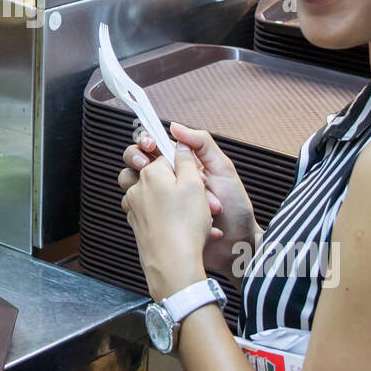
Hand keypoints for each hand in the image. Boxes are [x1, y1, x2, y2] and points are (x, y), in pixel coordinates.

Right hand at [120, 121, 258, 282]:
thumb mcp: (223, 169)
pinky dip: (156, 211)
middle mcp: (168, 183)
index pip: (155, 147)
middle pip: (137, 163)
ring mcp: (160, 203)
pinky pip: (138, 211)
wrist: (237, 244)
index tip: (150, 145)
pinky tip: (176, 216)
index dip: (147, 142)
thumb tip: (174, 126)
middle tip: (144, 165)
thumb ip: (201, 144)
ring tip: (177, 199)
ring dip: (155, 191)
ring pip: (133, 187)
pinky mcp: (157, 221)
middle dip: (137, 160)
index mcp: (183, 166)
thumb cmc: (234, 207)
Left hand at [120, 144, 211, 301]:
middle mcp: (137, 188)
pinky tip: (186, 227)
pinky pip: (151, 213)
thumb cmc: (185, 224)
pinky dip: (167, 217)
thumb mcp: (194, 184)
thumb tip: (179, 143)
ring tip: (194, 213)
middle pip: (153, 172)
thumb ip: (186, 159)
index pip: (164, 155)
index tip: (194, 172)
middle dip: (175, 181)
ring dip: (173, 200)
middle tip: (193, 191)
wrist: (173, 263)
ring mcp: (134, 207)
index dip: (182, 163)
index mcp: (150, 173)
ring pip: (152, 194)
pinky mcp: (137, 225)